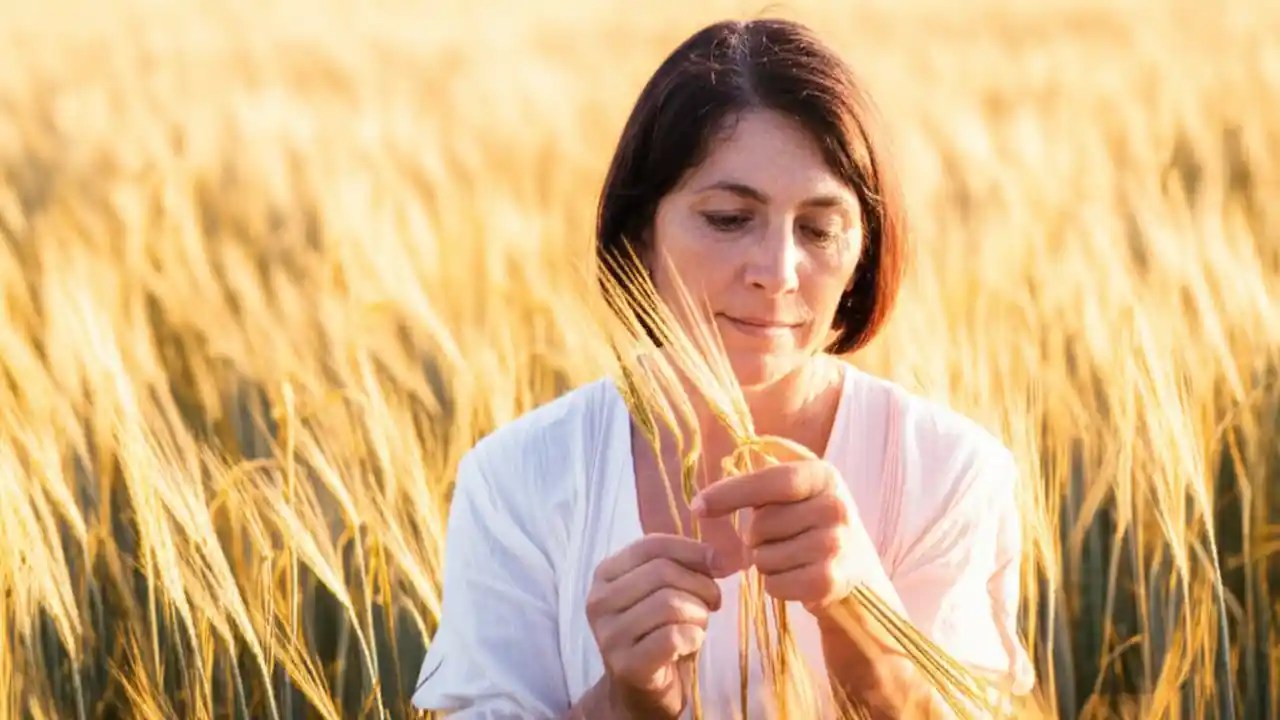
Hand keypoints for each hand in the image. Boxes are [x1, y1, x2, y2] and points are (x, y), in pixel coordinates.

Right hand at [586, 534, 721, 718]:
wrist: (640, 693)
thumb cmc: (657, 635)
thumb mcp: (665, 591)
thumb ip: (683, 566)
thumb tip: (719, 555)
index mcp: (605, 575)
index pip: (651, 545)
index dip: (691, 550)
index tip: (718, 563)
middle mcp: (599, 602)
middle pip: (663, 572)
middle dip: (701, 586)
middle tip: (712, 603)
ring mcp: (609, 635)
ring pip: (670, 603)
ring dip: (699, 615)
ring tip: (698, 626)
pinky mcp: (626, 665)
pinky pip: (673, 637)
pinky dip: (694, 637)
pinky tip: (691, 644)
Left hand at [691, 457, 877, 614]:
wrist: (856, 571)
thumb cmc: (812, 524)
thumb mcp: (796, 491)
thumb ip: (756, 484)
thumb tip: (702, 502)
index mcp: (824, 476)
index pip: (770, 482)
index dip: (730, 493)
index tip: (697, 506)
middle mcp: (836, 507)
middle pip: (760, 525)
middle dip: (755, 536)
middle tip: (779, 538)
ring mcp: (836, 546)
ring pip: (763, 558)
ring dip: (765, 562)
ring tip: (791, 557)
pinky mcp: (829, 582)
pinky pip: (774, 584)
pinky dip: (775, 585)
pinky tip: (796, 576)